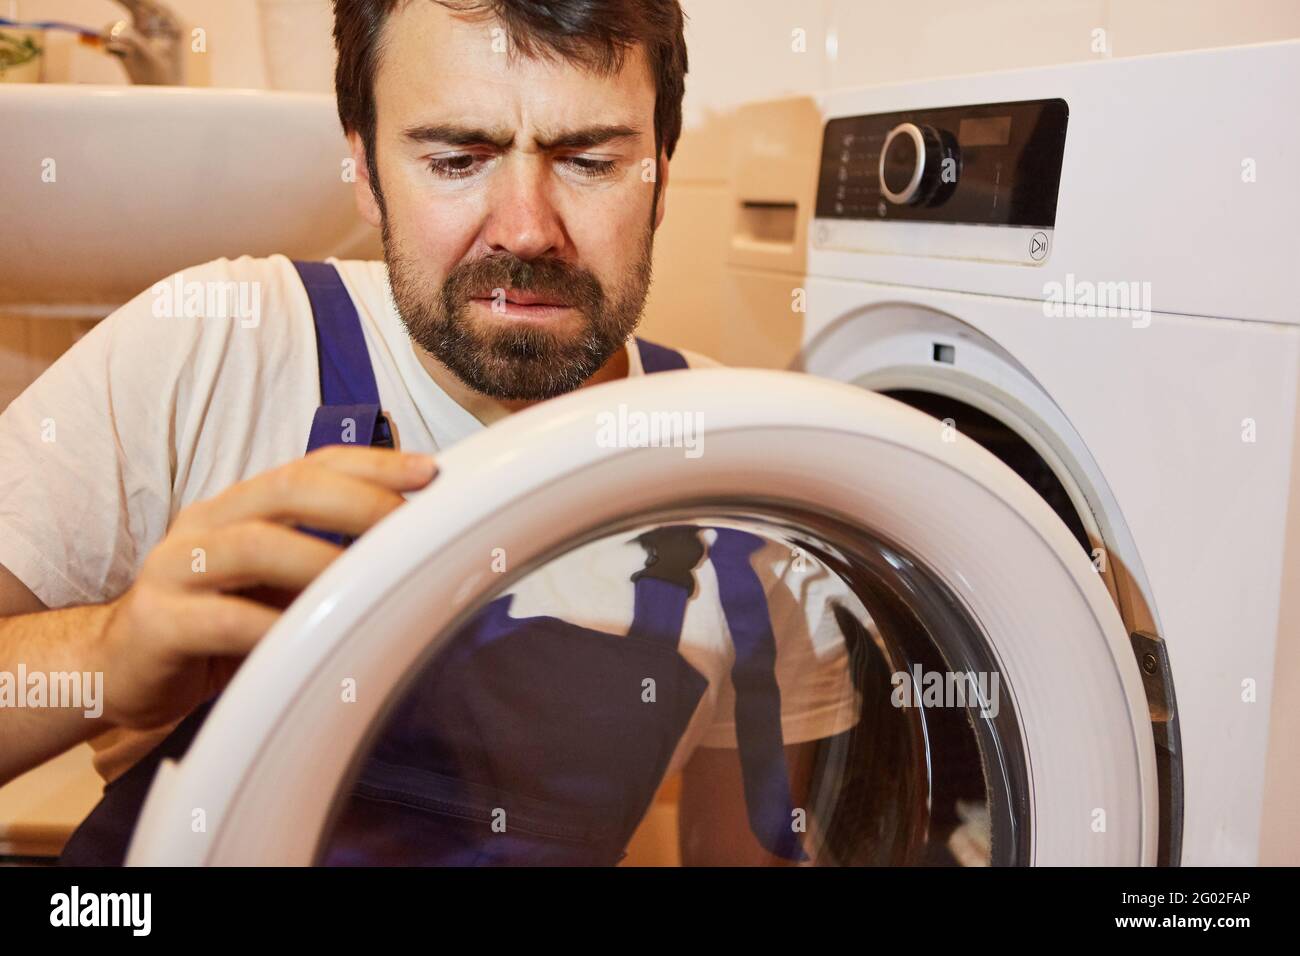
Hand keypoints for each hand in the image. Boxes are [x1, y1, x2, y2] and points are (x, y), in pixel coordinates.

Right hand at [92, 445, 436, 728]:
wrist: (119, 669)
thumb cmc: (214, 621)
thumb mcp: (274, 582)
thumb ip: (322, 558)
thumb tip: (409, 550)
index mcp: (240, 505)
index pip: (311, 467)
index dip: (372, 464)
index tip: (429, 472)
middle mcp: (207, 523)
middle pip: (288, 490)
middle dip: (358, 502)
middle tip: (408, 526)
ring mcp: (177, 568)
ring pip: (256, 546)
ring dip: (322, 561)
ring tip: (370, 584)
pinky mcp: (158, 622)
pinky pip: (223, 620)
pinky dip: (273, 627)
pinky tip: (310, 640)